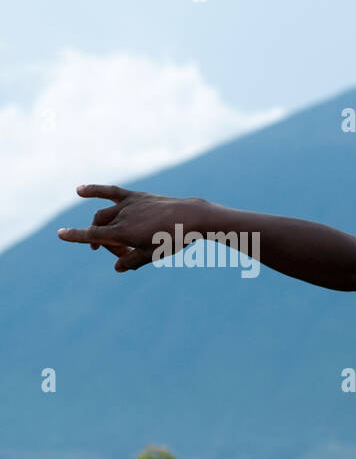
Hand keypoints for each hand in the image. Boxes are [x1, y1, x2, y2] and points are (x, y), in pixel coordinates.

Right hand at [57, 185, 202, 271]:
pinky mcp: (136, 196)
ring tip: (115, 240)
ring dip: (104, 228)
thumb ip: (132, 261)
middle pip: (100, 230)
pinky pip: (110, 192)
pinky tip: (79, 190)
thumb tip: (117, 267)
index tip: (60, 234)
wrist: (192, 217)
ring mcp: (128, 205)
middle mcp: (122, 217)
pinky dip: (94, 190)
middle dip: (106, 244)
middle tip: (122, 254)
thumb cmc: (174, 239)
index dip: (75, 236)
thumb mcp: (153, 255)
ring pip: (104, 215)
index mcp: (124, 233)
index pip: (93, 236)